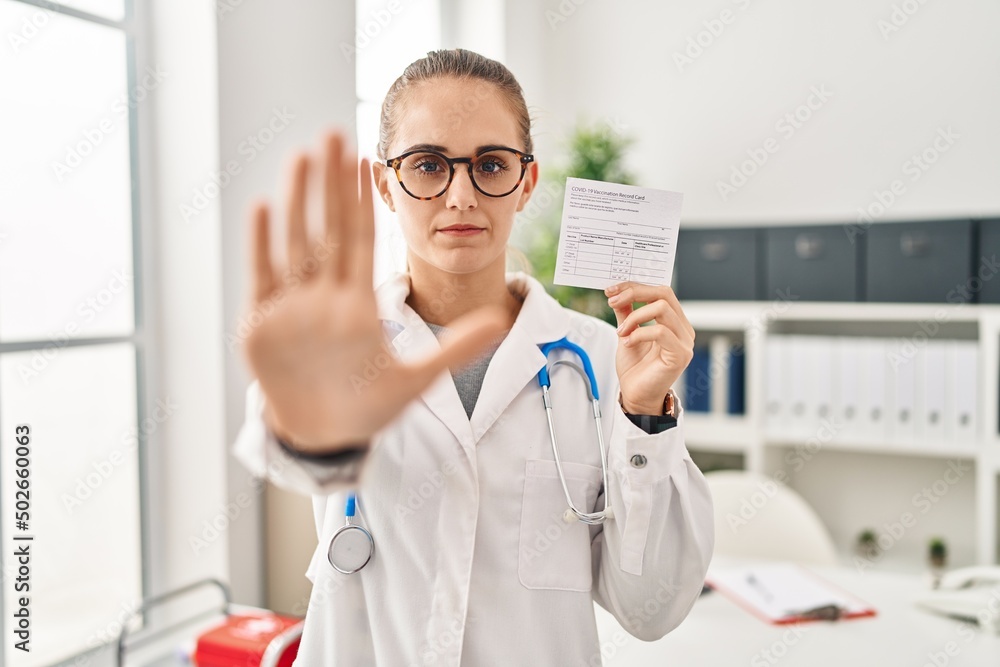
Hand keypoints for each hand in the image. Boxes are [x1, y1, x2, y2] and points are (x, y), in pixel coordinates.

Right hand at [241, 131, 507, 453]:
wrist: (323, 438)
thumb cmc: (367, 407)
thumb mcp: (417, 379)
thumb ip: (457, 348)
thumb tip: (501, 321)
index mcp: (358, 302)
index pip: (361, 239)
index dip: (362, 202)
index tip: (366, 159)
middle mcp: (325, 295)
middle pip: (328, 229)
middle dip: (330, 184)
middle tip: (332, 135)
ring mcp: (293, 307)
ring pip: (295, 242)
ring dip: (298, 201)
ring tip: (301, 158)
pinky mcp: (263, 323)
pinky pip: (263, 275)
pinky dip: (262, 244)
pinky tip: (264, 207)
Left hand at [605, 281, 694, 414]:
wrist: (636, 395)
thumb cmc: (635, 368)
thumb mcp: (626, 332)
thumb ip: (626, 312)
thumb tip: (618, 292)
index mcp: (674, 321)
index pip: (660, 291)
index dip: (635, 286)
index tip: (611, 290)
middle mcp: (683, 329)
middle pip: (664, 294)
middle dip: (634, 293)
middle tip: (612, 301)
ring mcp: (684, 342)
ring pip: (662, 309)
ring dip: (634, 317)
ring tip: (621, 331)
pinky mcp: (680, 355)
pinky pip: (660, 332)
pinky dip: (639, 333)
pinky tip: (627, 343)